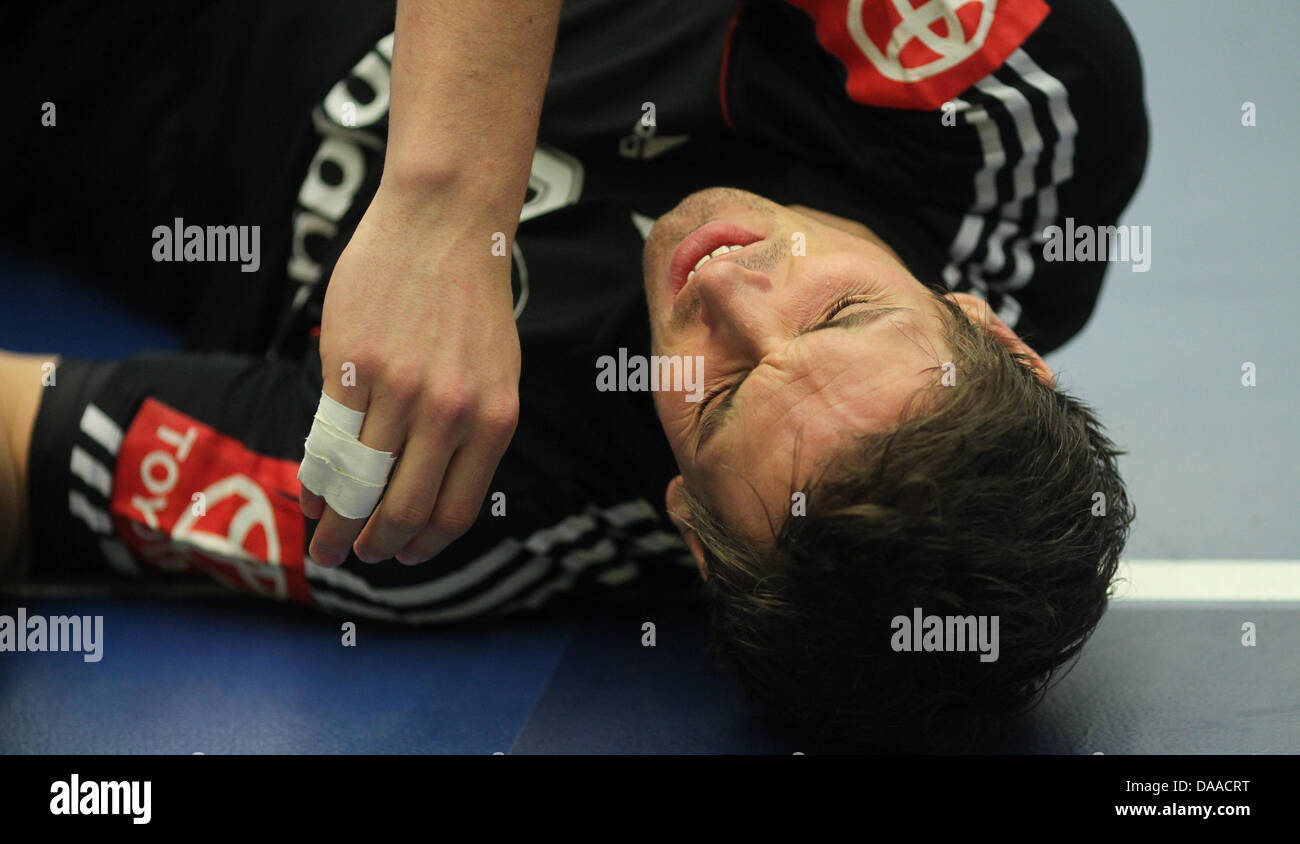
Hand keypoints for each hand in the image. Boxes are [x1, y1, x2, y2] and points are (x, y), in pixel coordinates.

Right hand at [301, 182, 520, 565]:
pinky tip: (310, 491)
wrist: (444, 224)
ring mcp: (398, 389)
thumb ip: (469, 434)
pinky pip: (326, 439)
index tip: (401, 558)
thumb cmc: (469, 302)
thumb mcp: (494, 375)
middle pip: (400, 510)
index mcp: (492, 420)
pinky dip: (315, 476)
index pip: (452, 512)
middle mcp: (448, 412)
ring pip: (358, 482)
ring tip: (321, 539)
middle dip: (372, 547)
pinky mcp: (351, 365)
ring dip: (334, 523)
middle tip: (350, 559)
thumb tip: (427, 495)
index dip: (421, 547)